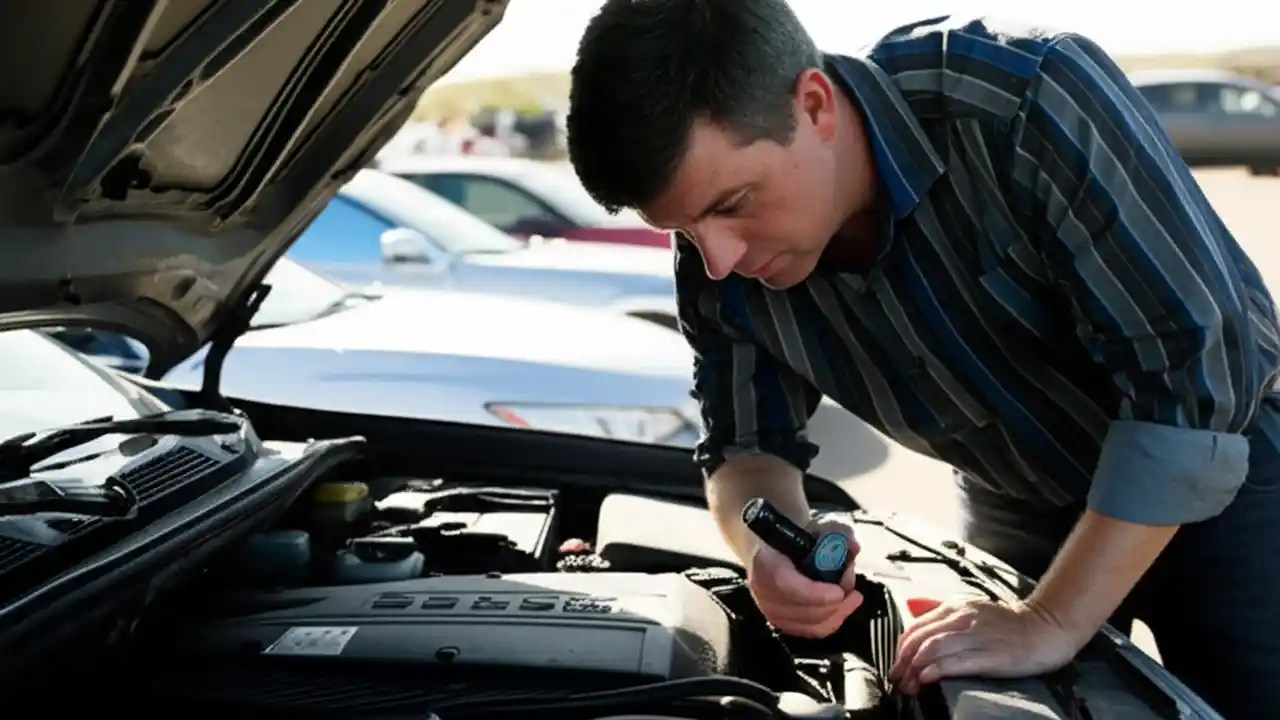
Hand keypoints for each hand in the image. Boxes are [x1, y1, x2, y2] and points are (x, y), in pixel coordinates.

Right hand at [746, 514, 861, 637]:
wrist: (773, 547)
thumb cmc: (796, 536)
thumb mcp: (817, 525)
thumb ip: (837, 533)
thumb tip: (853, 548)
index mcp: (765, 562)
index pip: (784, 585)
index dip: (814, 594)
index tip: (839, 592)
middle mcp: (763, 592)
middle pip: (802, 611)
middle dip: (835, 603)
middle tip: (852, 588)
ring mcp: (771, 611)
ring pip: (810, 624)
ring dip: (837, 612)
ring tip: (852, 597)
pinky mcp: (782, 623)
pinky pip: (812, 630)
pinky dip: (832, 621)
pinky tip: (844, 607)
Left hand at [888, 598, 1086, 694]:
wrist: (1045, 628)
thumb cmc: (1009, 624)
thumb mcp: (971, 610)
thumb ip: (943, 614)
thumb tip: (913, 610)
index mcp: (955, 608)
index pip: (915, 626)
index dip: (900, 648)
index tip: (896, 664)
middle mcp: (962, 619)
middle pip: (920, 638)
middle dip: (902, 661)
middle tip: (897, 678)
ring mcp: (976, 637)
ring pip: (933, 648)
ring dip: (914, 668)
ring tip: (908, 684)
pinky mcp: (990, 656)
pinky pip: (955, 661)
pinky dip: (935, 669)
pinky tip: (926, 678)